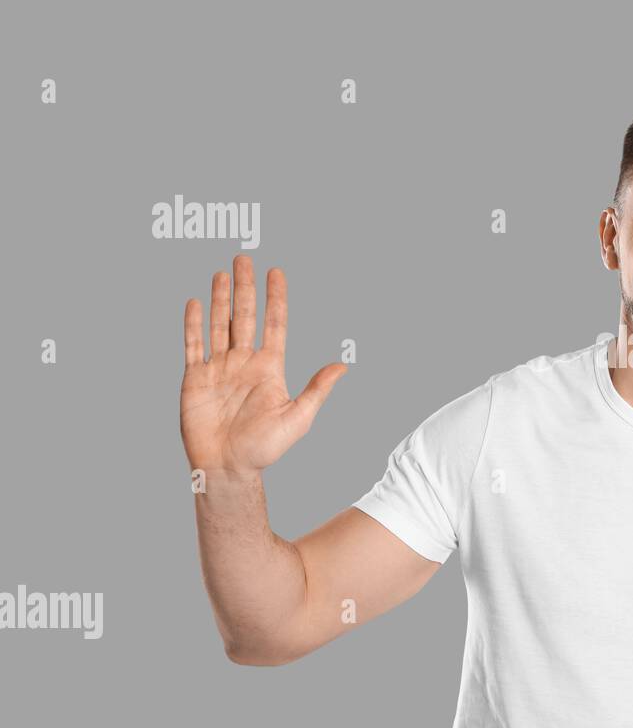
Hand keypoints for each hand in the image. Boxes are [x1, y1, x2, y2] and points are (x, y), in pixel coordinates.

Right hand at [181, 255, 346, 476]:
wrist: (227, 468)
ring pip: (219, 324)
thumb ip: (317, 389)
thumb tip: (343, 366)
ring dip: (220, 298)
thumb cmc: (265, 448)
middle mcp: (244, 362)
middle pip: (244, 316)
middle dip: (245, 288)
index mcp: (269, 368)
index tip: (276, 272)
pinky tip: (196, 302)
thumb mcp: (298, 418)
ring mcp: (218, 368)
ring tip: (222, 273)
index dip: (275, 298)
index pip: (274, 324)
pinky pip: (193, 345)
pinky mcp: (195, 379)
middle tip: (244, 259)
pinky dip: (193, 324)